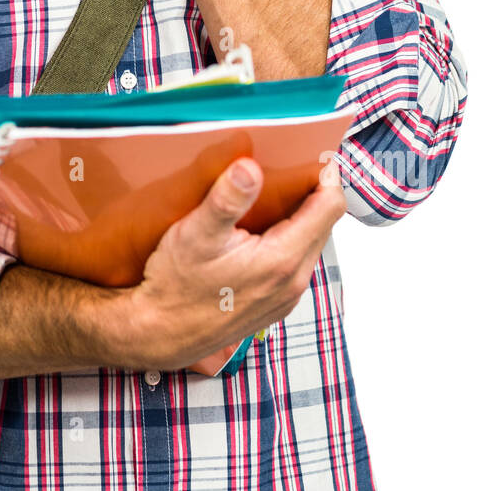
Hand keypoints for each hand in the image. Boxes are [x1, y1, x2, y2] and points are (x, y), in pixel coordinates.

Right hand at [126, 155, 346, 371]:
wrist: (160, 334)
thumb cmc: (174, 284)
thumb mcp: (195, 233)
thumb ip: (227, 198)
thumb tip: (249, 165)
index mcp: (283, 259)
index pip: (330, 206)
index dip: (325, 175)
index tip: (308, 156)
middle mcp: (294, 281)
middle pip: (324, 223)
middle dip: (312, 193)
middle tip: (287, 167)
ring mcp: (287, 297)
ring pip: (310, 243)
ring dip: (299, 217)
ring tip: (270, 195)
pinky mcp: (275, 305)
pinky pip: (296, 263)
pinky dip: (287, 240)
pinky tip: (258, 232)